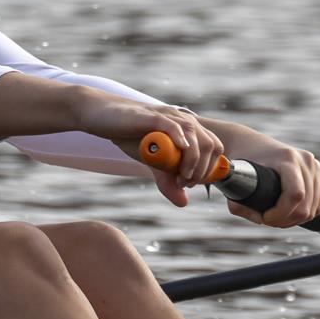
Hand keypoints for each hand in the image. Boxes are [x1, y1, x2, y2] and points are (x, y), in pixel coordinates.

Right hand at [77, 96, 227, 196]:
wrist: (104, 118)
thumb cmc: (130, 136)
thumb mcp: (153, 164)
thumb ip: (168, 181)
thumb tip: (184, 203)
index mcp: (188, 130)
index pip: (215, 147)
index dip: (210, 169)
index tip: (194, 184)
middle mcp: (184, 121)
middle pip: (210, 145)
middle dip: (202, 170)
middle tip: (184, 183)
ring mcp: (170, 116)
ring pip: (195, 138)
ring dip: (192, 162)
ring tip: (179, 177)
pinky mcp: (153, 115)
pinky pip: (173, 125)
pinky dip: (179, 139)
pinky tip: (177, 151)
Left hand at [209, 121, 319, 227]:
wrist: (253, 145)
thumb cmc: (244, 164)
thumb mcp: (235, 184)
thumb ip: (242, 206)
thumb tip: (260, 220)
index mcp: (287, 159)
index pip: (296, 194)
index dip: (281, 213)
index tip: (265, 217)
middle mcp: (305, 160)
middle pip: (305, 207)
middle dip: (285, 220)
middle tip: (268, 219)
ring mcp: (315, 165)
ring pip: (314, 209)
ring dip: (295, 220)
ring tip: (277, 217)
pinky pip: (319, 204)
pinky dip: (306, 214)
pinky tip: (290, 212)